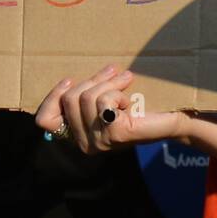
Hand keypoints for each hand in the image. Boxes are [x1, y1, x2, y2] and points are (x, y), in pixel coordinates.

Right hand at [34, 64, 186, 154]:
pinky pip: (103, 102)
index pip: (44, 121)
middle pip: (69, 99)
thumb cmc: (140, 107)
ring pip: (86, 97)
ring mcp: (99, 141)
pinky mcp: (116, 135)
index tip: (70, 79)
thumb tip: (68, 80)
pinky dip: (117, 92)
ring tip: (125, 82)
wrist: (172, 120)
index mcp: (78, 137)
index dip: (52, 96)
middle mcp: (85, 144)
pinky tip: (130, 100)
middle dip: (93, 80)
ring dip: (108, 83)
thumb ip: (85, 94)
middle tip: (115, 73)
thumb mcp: (104, 99)